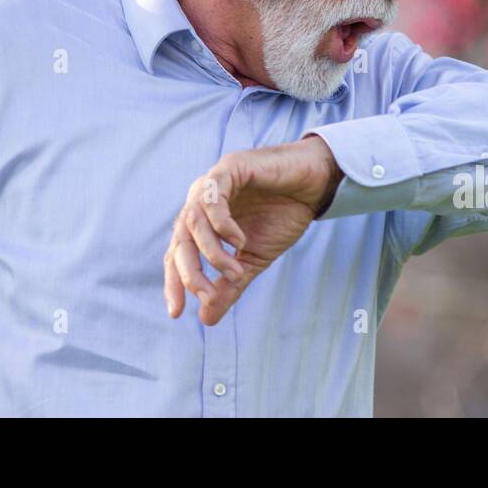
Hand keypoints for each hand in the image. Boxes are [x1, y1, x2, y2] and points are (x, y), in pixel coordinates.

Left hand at [164, 134, 341, 325]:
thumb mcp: (253, 259)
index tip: (177, 313)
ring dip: (212, 252)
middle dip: (189, 272)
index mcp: (202, 222)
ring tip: (235, 270)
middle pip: (180, 239)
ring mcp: (211, 183)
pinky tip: (239, 240)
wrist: (313, 186)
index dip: (174, 281)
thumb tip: (206, 319)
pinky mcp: (228, 168)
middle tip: (207, 295)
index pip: (178, 253)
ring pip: (193, 221)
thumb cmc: (282, 216)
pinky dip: (222, 224)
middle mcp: (199, 201)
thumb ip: (230, 285)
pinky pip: (212, 198)